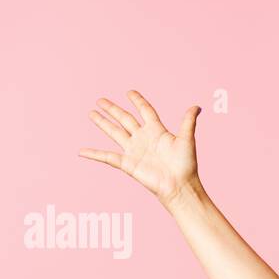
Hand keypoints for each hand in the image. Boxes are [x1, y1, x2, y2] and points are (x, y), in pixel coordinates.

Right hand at [79, 91, 200, 206]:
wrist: (180, 185)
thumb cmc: (186, 165)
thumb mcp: (187, 140)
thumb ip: (188, 122)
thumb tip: (197, 106)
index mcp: (157, 131)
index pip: (145, 111)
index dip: (138, 101)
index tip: (129, 92)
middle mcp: (143, 138)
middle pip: (124, 119)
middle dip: (112, 109)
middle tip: (100, 100)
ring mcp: (134, 150)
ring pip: (114, 132)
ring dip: (102, 123)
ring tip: (92, 113)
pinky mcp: (127, 163)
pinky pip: (107, 157)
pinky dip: (94, 154)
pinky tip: (81, 151)